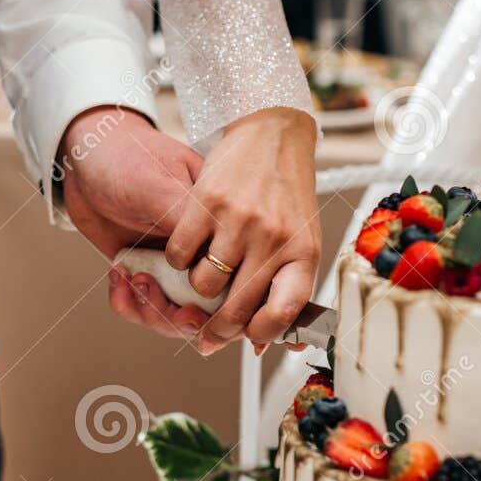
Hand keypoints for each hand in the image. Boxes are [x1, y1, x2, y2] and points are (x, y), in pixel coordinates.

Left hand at [59, 108, 210, 340]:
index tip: (198, 309)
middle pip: (208, 308)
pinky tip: (118, 281)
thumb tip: (214, 264)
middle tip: (165, 304)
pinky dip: (128, 304)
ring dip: (152, 311)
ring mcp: (172, 265)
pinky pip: (141, 307)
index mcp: (221, 226)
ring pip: (174, 315)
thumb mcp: (162, 186)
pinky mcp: (145, 272)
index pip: (237, 278)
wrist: (85, 154)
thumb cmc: (130, 156)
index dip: (224, 305)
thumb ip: (188, 223)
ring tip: (133, 285)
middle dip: (184, 318)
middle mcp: (201, 250)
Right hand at [165, 107, 319, 353]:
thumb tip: (263, 345)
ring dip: (198, 289)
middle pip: (235, 310)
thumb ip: (285, 289)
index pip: (285, 312)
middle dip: (217, 330)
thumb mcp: (300, 241)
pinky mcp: (207, 203)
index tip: (249, 339)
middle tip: (209, 332)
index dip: (263, 335)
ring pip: (202, 287)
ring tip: (206, 271)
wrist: (273, 135)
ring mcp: (239, 221)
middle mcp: (273, 239)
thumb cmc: (287, 194)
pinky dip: (177, 261)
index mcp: (302, 253)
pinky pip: (178, 255)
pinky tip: (191, 249)